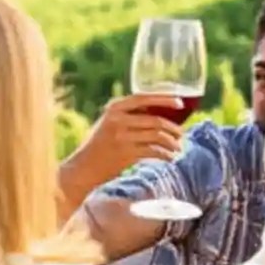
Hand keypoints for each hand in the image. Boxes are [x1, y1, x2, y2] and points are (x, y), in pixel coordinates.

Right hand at [70, 95, 184, 181]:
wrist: (83, 167)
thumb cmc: (100, 144)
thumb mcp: (110, 122)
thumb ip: (129, 115)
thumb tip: (163, 114)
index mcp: (115, 108)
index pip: (144, 97)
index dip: (164, 99)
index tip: (180, 103)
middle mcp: (118, 120)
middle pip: (155, 120)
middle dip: (173, 128)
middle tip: (181, 134)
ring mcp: (122, 137)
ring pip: (157, 137)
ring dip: (171, 143)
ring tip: (178, 148)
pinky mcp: (126, 155)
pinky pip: (153, 152)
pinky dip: (165, 155)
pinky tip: (170, 158)